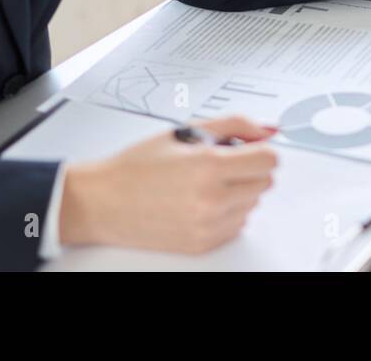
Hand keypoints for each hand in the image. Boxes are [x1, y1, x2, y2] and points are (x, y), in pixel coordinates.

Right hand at [59, 115, 278, 252]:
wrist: (101, 202)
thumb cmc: (136, 166)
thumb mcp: (185, 131)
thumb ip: (233, 125)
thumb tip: (267, 130)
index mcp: (208, 166)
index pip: (269, 160)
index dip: (260, 150)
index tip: (248, 148)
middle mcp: (211, 199)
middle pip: (265, 183)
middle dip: (249, 169)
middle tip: (221, 163)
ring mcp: (207, 225)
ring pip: (253, 204)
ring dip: (238, 191)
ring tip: (204, 183)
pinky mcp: (202, 244)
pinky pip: (237, 225)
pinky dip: (227, 212)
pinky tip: (200, 202)